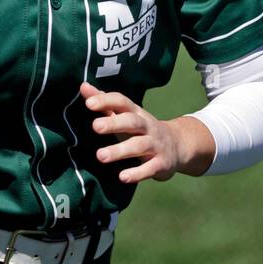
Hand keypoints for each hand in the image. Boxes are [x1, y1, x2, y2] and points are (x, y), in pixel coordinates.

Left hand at [79, 82, 215, 183]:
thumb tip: (83, 87)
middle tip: (95, 126)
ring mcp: (155, 145)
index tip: (88, 103)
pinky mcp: (161, 164)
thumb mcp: (126, 115)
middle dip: (114, 123)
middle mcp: (147, 127)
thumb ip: (105, 103)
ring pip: (139, 146)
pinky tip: (123, 177)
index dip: (106, 101)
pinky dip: (137, 173)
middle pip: (132, 122)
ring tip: (101, 156)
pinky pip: (150, 168)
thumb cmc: (142, 129)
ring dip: (120, 151)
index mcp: (136, 113)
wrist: (179, 145)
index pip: (122, 102)